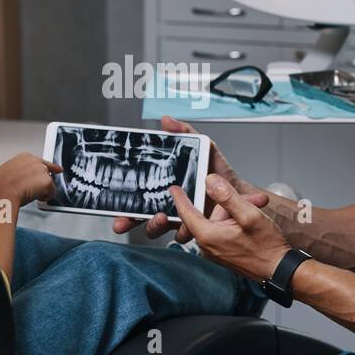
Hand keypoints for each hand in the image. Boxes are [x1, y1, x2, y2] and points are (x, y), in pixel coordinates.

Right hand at [0, 152, 61, 207]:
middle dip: (43, 182)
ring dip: (42, 190)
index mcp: (24, 157)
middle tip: (35, 191)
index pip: (41, 161)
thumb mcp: (7, 173)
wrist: (1, 192)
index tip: (56, 169)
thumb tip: (20, 181)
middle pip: (47, 172)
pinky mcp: (47, 181)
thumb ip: (19, 173)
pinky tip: (34, 198)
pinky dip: (45, 198)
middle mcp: (36, 161)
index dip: (48, 168)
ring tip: (28, 195)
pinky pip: (52, 193)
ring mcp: (42, 170)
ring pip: (48, 183)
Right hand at [112, 115, 253, 239]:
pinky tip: (188, 225)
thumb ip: (185, 133)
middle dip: (130, 223)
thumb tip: (166, 120)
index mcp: (163, 188)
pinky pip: (183, 235)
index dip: (123, 210)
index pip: (136, 200)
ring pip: (158, 229)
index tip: (116, 216)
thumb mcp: (202, 147)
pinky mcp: (195, 228)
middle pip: (140, 218)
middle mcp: (167, 205)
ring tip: (163, 218)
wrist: (239, 189)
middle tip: (132, 219)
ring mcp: (179, 218)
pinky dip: (183, 231)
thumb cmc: (217, 170)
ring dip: (156, 226)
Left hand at [169, 173, 289, 282]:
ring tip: (259, 209)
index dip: (180, 198)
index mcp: (208, 236)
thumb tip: (210, 181)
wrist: (279, 270)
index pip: (187, 212)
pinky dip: (238, 222)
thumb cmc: (267, 247)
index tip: (174, 189)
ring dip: (239, 211)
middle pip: (212, 214)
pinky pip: (225, 231)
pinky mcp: (224, 253)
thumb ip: (227, 196)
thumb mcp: (249, 215)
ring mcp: (216, 251)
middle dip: (232, 203)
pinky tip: (254, 221)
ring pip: (221, 221)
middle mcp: (208, 246)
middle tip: (255, 199)